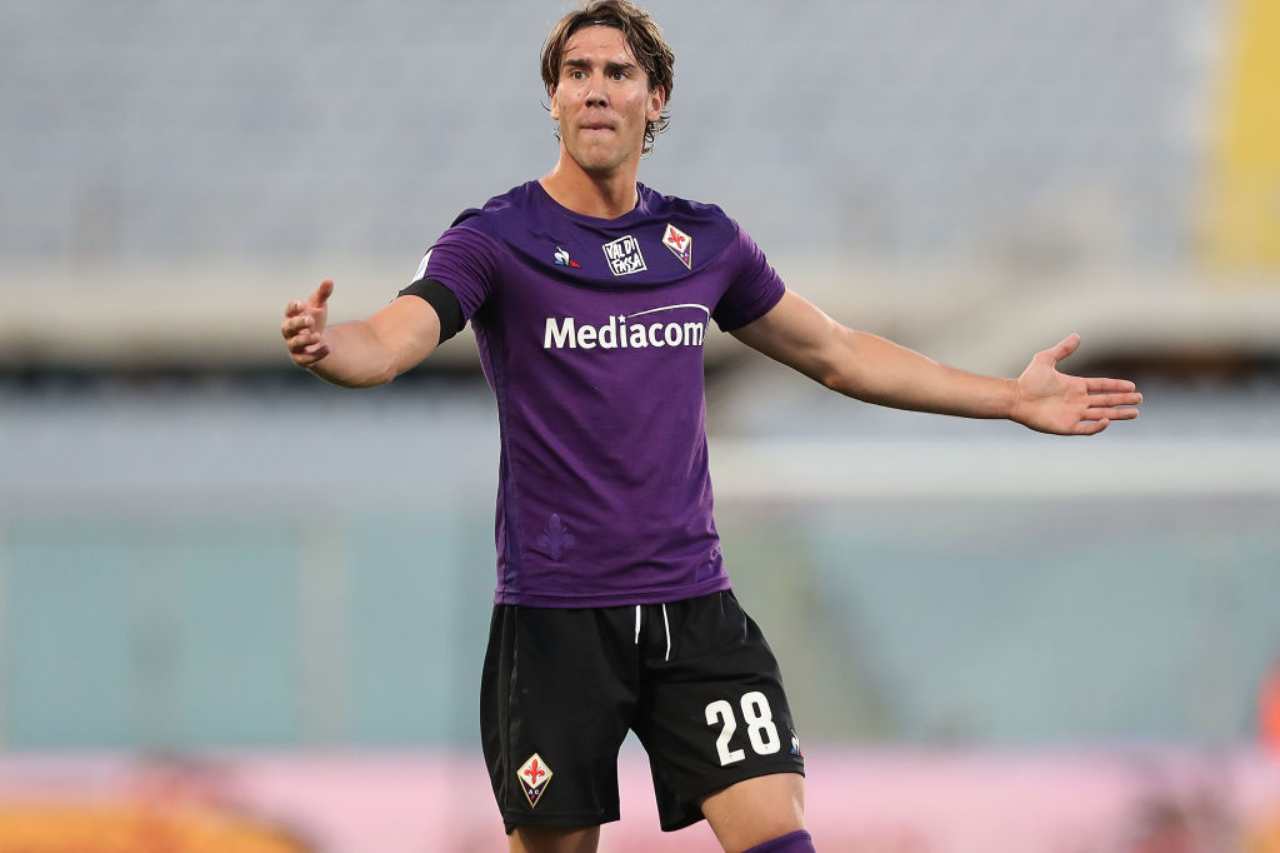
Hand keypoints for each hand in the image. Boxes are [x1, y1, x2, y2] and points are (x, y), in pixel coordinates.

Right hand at [281, 280, 333, 366]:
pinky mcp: (302, 359)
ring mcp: (294, 346)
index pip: (289, 311)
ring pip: (294, 344)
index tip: (301, 304)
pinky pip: (305, 360)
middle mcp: (290, 332)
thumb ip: (323, 294)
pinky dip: (316, 355)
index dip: (293, 308)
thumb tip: (329, 280)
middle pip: (288, 328)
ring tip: (318, 336)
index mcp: (292, 317)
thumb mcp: (319, 306)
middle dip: (298, 323)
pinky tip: (327, 348)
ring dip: (305, 340)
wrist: (318, 342)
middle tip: (310, 320)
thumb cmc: (314, 320)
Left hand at [1011, 333, 1141, 435]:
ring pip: (1101, 415)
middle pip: (1106, 401)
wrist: (1015, 397)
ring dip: (1118, 414)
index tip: (1132, 386)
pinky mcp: (1066, 427)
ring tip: (1134, 413)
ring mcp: (1073, 414)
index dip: (1117, 386)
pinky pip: (1086, 428)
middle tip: (1139, 399)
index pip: (1102, 386)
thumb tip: (1077, 335)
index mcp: (1076, 386)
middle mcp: (1078, 401)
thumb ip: (1062, 349)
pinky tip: (1108, 420)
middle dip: (1123, 400)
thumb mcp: (1045, 359)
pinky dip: (1097, 426)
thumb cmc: (1028, 380)